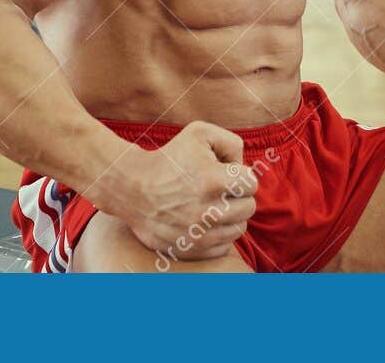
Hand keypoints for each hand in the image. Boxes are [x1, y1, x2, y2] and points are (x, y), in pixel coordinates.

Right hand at [93, 122, 257, 258]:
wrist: (132, 188)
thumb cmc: (169, 158)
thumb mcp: (200, 133)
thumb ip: (231, 143)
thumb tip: (243, 165)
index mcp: (214, 182)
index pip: (251, 184)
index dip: (239, 175)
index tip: (223, 174)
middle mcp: (210, 212)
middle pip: (249, 208)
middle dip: (237, 196)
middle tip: (218, 190)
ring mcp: (201, 235)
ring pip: (238, 229)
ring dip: (230, 216)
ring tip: (212, 204)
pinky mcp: (192, 251)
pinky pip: (223, 247)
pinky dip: (218, 235)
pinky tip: (204, 221)